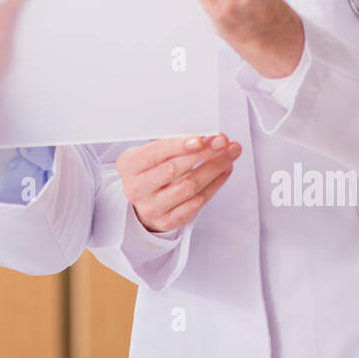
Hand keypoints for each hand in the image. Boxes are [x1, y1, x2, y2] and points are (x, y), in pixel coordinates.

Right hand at [117, 134, 240, 231]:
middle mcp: (137, 188)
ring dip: (214, 168)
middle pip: (174, 170)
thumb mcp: (150, 153)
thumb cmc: (150, 169)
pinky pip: (196, 203)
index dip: (180, 146)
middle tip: (222, 142)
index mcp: (129, 166)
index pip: (155, 153)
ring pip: (189, 187)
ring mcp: (152, 207)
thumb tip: (205, 136)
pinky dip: (214, 185)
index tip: (202, 139)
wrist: (143, 199)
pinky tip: (223, 170)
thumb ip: (171, 145)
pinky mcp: (168, 221)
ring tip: (229, 154)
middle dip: (203, 153)